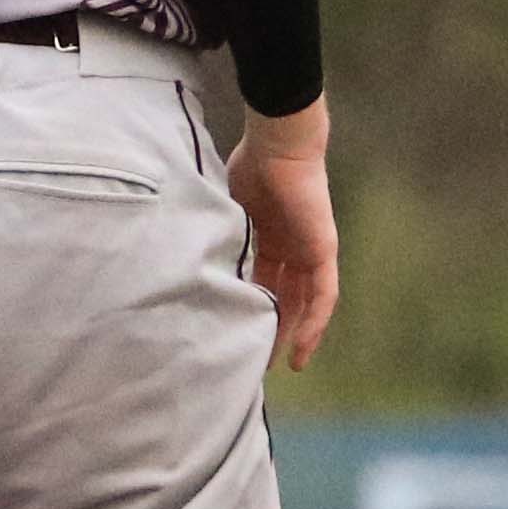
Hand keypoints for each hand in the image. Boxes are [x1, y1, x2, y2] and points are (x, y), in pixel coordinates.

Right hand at [228, 107, 340, 370]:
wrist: (277, 144)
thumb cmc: (251, 165)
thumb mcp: (229, 212)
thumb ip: (220, 238)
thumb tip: (184, 263)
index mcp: (269, 236)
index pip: (263, 281)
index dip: (253, 307)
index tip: (239, 332)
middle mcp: (292, 246)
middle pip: (285, 295)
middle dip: (273, 327)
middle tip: (259, 359)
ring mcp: (310, 249)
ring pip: (306, 301)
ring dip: (296, 333)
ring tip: (284, 364)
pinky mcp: (323, 250)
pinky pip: (323, 295)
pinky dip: (314, 321)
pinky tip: (301, 347)